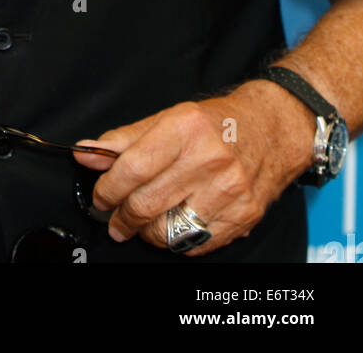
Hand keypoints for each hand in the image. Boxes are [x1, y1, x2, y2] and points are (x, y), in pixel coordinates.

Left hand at [71, 81, 314, 254]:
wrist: (273, 129)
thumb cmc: (218, 123)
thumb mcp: (169, 118)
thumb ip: (126, 139)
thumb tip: (88, 153)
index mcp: (185, 128)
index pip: (133, 167)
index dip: (108, 188)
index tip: (99, 196)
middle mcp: (209, 159)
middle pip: (147, 204)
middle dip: (122, 217)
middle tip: (114, 218)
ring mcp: (229, 191)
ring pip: (169, 231)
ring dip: (147, 233)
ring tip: (144, 222)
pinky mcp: (243, 216)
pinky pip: (196, 243)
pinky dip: (178, 240)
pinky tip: (175, 224)